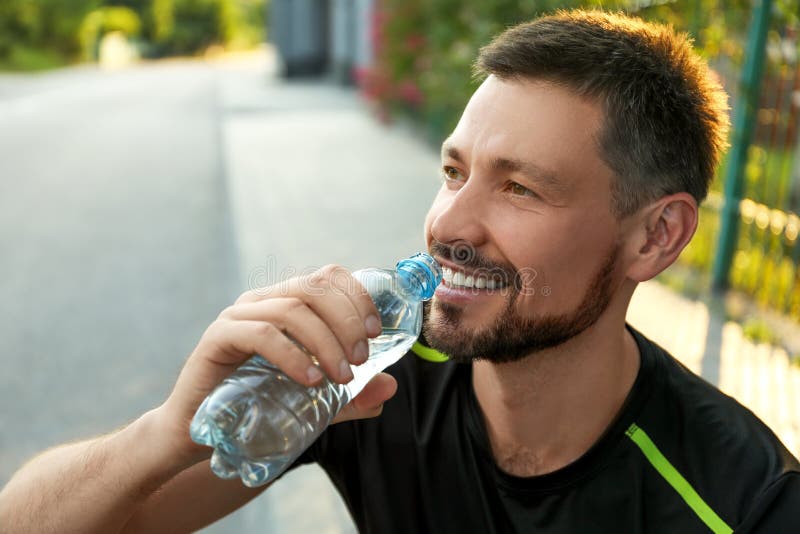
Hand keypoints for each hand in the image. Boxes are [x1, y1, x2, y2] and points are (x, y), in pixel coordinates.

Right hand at [157, 264, 398, 465]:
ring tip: (341, 377)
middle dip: (347, 320)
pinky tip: (311, 380)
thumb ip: (351, 397)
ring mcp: (238, 317)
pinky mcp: (217, 339)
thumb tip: (391, 387)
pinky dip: (292, 355)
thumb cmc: (257, 409)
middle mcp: (262, 302)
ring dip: (326, 342)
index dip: (358, 297)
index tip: (377, 332)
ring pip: (292, 309)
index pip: (328, 278)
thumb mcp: (315, 404)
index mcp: (286, 304)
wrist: (199, 435)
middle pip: (314, 287)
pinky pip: (261, 334)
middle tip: (361, 359)